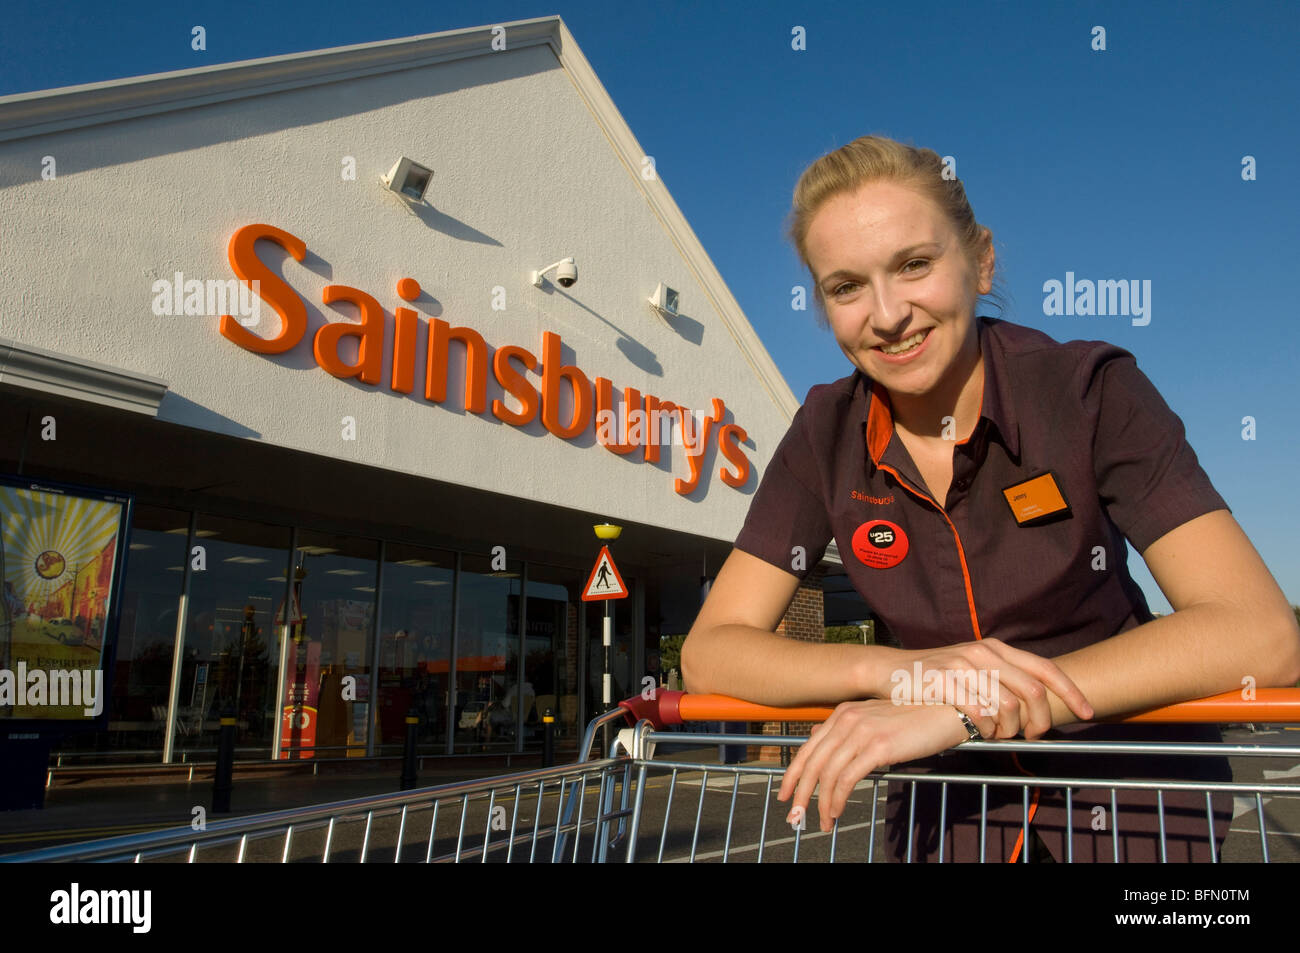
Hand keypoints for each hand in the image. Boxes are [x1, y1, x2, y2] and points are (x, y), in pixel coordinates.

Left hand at [776, 699, 995, 832]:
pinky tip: (838, 812)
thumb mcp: (874, 719)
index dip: (794, 773)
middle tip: (793, 816)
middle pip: (813, 761)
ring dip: (821, 803)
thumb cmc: (914, 717)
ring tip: (822, 822)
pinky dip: (838, 799)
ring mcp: (862, 731)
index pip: (809, 747)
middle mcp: (847, 719)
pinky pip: (848, 778)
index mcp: (844, 713)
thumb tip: (816, 735)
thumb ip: (846, 728)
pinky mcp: (878, 746)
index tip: (786, 793)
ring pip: (828, 773)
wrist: (946, 709)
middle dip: (799, 792)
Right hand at [879, 638, 1093, 739]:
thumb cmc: (935, 676)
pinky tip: (981, 733)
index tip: (1087, 713)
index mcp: (996, 648)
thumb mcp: (972, 667)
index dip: (1071, 692)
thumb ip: (1001, 677)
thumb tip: (1037, 704)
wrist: (890, 670)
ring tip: (1000, 735)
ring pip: (1008, 706)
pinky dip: (986, 729)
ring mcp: (963, 666)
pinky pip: (979, 712)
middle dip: (1041, 720)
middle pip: (1033, 690)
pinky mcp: (943, 681)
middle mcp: (983, 653)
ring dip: (1011, 729)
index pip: (1046, 668)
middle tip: (1034, 736)